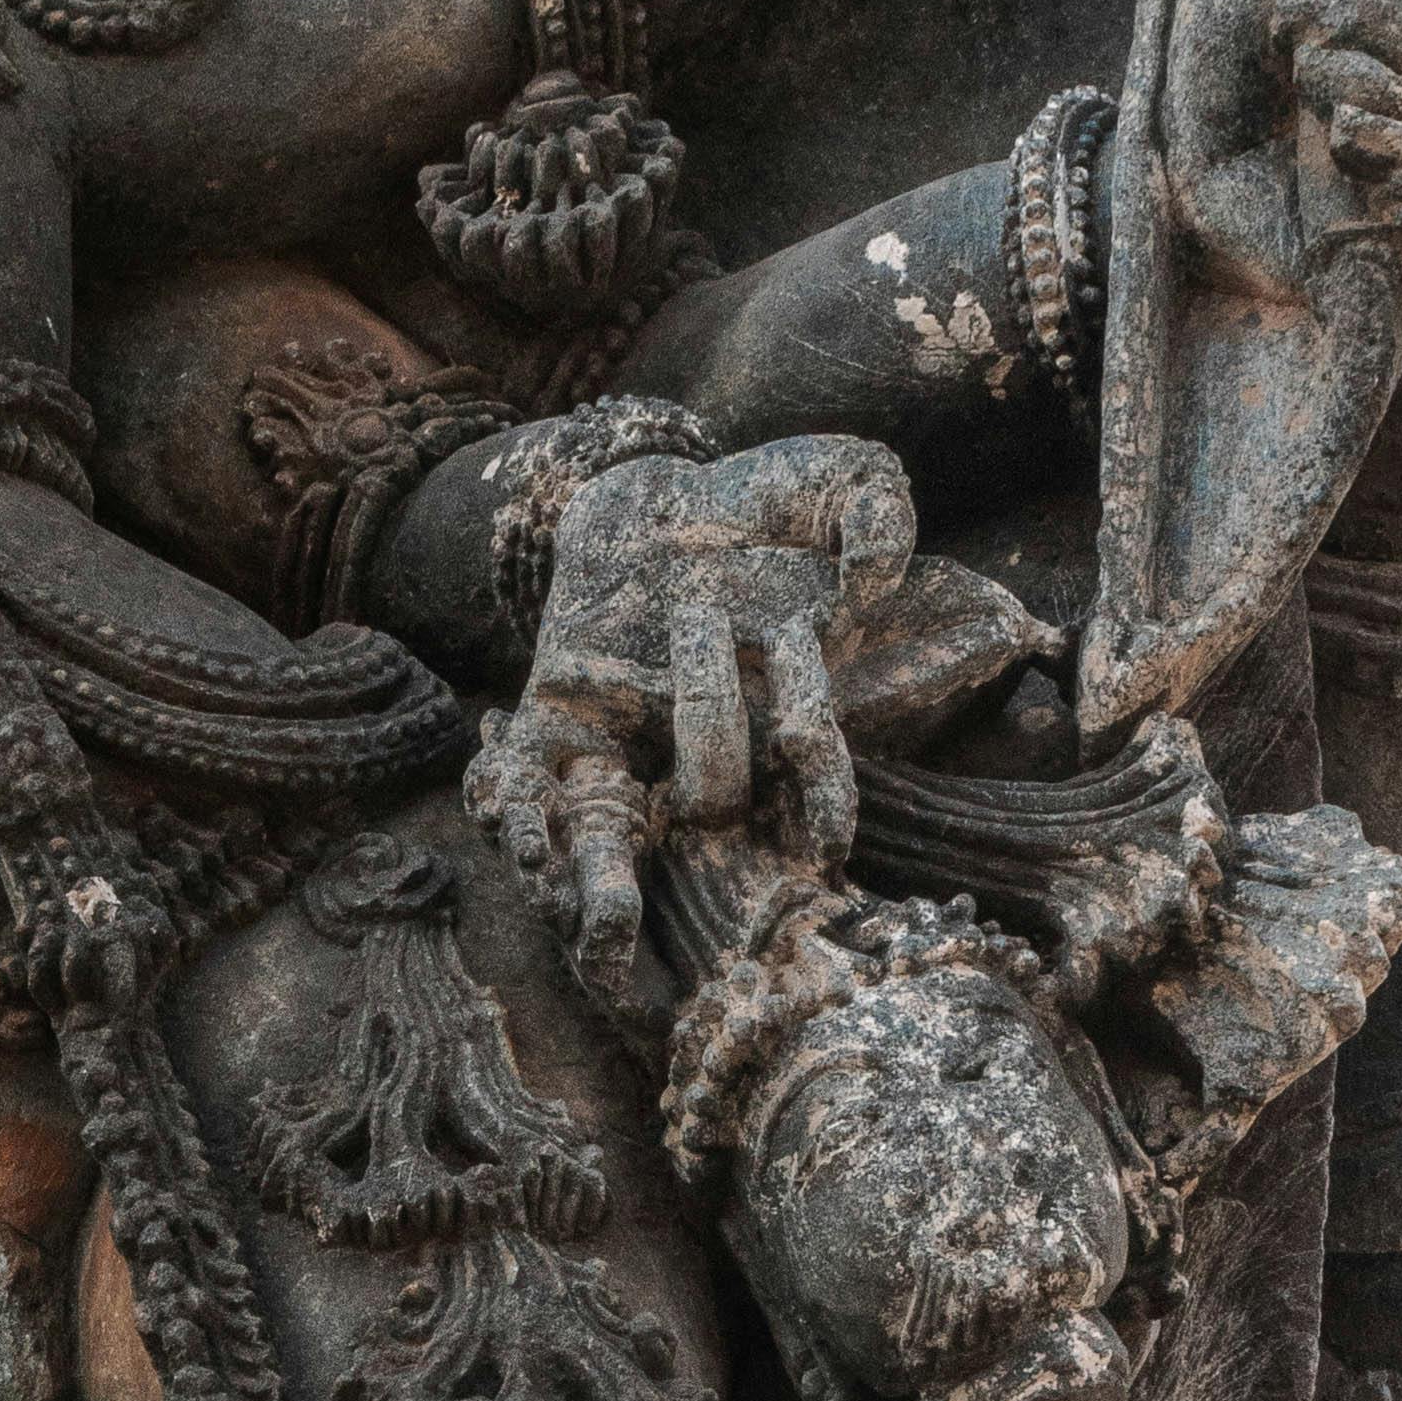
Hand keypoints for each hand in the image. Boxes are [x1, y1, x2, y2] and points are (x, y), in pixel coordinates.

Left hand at [467, 425, 918, 981]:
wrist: (655, 494)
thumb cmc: (767, 496)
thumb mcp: (847, 478)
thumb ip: (878, 512)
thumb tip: (868, 575)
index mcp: (782, 700)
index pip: (811, 767)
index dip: (823, 802)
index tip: (828, 841)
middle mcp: (709, 736)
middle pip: (713, 803)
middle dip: (712, 811)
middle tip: (705, 807)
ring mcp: (632, 734)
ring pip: (622, 827)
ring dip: (606, 878)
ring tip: (599, 921)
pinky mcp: (559, 721)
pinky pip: (538, 788)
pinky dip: (526, 819)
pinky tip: (522, 845)